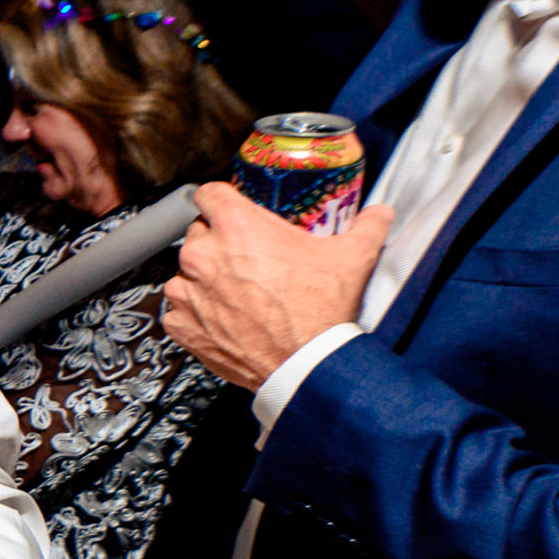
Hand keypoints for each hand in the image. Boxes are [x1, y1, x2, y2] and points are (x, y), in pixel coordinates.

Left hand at [160, 182, 393, 388]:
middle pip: (199, 232)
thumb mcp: (353, 258)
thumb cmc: (320, 312)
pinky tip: (223, 316)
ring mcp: (188, 291)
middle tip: (247, 258)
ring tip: (237, 291)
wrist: (304, 365)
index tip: (232, 210)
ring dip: (205, 277)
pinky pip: (179, 308)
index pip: (209, 193)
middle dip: (220, 241)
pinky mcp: (181, 324)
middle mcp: (204, 255)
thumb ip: (367, 227)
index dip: (223, 200)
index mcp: (236, 227)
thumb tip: (379, 214)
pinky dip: (196, 312)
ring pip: (186, 271)